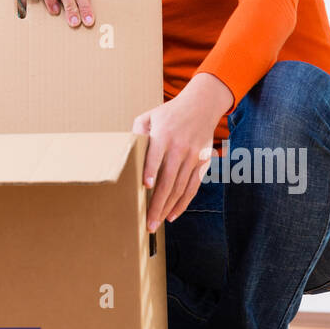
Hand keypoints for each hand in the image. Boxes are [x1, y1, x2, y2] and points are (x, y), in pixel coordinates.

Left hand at [132, 73, 233, 231]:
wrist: (202, 106)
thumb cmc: (170, 113)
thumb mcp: (150, 115)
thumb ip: (137, 131)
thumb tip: (127, 151)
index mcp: (164, 135)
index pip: (156, 156)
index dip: (150, 171)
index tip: (145, 187)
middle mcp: (180, 148)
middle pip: (168, 180)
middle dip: (157, 204)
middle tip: (148, 223)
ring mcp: (192, 157)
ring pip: (180, 188)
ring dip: (168, 208)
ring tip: (157, 222)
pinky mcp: (202, 163)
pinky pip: (192, 188)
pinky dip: (183, 203)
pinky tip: (172, 215)